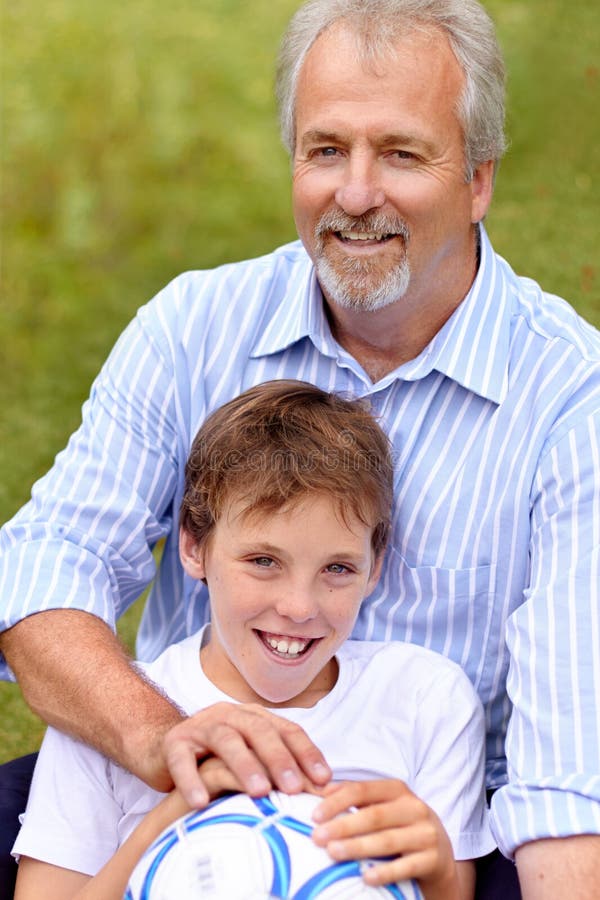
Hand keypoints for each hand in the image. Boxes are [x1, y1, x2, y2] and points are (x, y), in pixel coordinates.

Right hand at [162, 701, 330, 807]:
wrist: (162, 748)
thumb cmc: (213, 762)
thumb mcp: (248, 760)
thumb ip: (275, 770)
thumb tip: (320, 795)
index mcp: (254, 717)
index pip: (286, 730)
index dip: (306, 752)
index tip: (324, 780)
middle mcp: (230, 715)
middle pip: (259, 730)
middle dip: (280, 758)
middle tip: (295, 788)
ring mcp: (201, 726)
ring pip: (226, 739)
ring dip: (245, 764)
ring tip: (260, 792)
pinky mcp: (173, 743)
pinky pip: (182, 760)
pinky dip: (191, 780)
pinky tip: (200, 802)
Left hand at [311, 780, 458, 898]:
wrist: (439, 854)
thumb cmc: (400, 826)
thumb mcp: (383, 806)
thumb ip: (355, 797)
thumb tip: (322, 791)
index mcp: (398, 790)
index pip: (363, 790)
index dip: (337, 801)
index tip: (314, 816)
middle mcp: (414, 808)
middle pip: (374, 815)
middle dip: (343, 826)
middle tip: (317, 837)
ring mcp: (426, 834)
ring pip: (388, 840)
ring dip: (358, 847)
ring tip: (333, 853)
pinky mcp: (434, 859)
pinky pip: (406, 866)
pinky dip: (385, 872)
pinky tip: (365, 876)